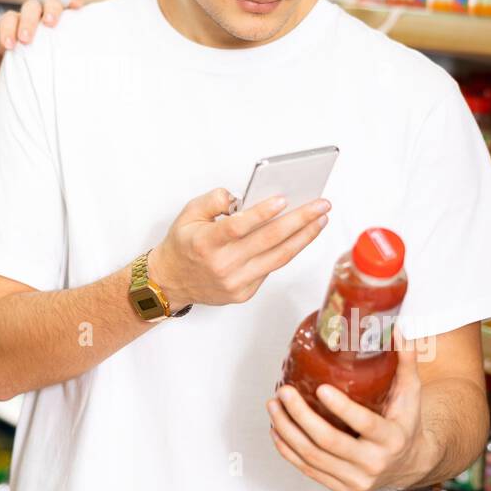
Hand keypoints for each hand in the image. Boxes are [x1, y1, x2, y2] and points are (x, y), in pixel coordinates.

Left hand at [0, 0, 82, 76]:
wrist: (47, 86)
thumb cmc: (24, 75)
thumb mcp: (6, 73)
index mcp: (16, 25)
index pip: (8, 20)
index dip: (7, 30)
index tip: (9, 46)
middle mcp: (35, 17)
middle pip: (30, 7)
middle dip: (27, 21)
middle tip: (26, 39)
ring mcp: (55, 16)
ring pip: (52, 1)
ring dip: (51, 9)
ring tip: (51, 24)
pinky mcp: (73, 19)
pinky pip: (75, 6)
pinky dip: (76, 4)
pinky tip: (77, 8)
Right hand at [147, 187, 329, 309]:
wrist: (170, 282)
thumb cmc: (182, 246)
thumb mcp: (188, 214)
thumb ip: (213, 201)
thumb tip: (240, 197)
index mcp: (206, 243)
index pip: (238, 227)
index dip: (262, 213)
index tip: (283, 200)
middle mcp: (222, 265)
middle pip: (268, 241)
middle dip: (299, 220)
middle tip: (320, 206)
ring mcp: (235, 282)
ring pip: (278, 258)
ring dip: (303, 237)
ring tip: (320, 220)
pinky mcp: (244, 293)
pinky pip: (270, 269)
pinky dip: (286, 252)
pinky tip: (299, 237)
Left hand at [267, 340, 431, 490]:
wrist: (410, 463)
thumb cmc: (405, 423)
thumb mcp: (411, 393)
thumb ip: (405, 362)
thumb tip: (397, 331)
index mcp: (392, 438)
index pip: (365, 424)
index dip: (342, 409)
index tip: (322, 389)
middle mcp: (374, 463)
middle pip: (329, 441)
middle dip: (301, 416)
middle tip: (285, 392)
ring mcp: (357, 479)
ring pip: (312, 456)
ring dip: (287, 430)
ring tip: (274, 405)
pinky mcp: (342, 488)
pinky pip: (308, 469)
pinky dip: (288, 449)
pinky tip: (277, 430)